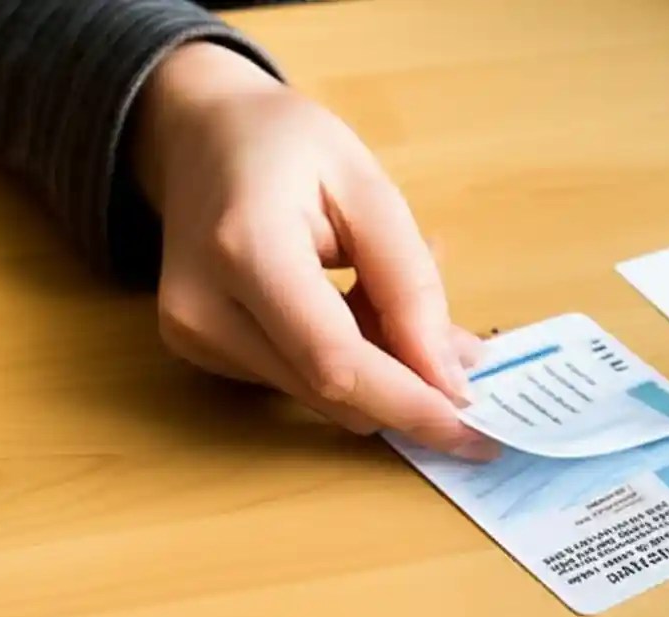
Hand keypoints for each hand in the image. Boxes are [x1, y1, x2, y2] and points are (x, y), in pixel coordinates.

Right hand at [133, 42, 498, 460]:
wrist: (196, 135)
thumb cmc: (286, 143)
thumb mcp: (368, 187)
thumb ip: (409, 283)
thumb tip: (448, 377)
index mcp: (247, 246)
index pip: (336, 360)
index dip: (410, 403)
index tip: (474, 428)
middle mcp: (205, 307)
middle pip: (329, 391)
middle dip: (409, 391)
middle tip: (465, 356)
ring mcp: (194, 336)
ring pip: (319, 394)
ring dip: (382, 373)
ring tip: (397, 302)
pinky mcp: (198, 351)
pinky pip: (297, 379)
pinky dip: (347, 361)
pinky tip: (355, 306)